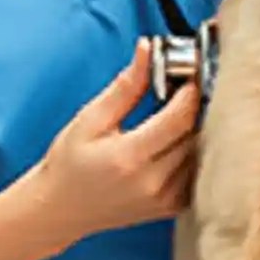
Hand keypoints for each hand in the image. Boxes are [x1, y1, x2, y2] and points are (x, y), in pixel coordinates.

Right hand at [25, 39, 200, 248]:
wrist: (59, 210)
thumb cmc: (68, 164)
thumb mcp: (91, 119)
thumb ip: (126, 86)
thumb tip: (148, 50)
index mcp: (129, 157)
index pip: (180, 118)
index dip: (190, 91)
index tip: (189, 74)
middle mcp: (152, 182)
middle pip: (195, 134)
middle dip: (194, 106)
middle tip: (185, 88)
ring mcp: (163, 199)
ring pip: (200, 153)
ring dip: (195, 129)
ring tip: (177, 114)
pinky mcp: (170, 208)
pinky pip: (197, 172)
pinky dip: (193, 153)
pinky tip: (176, 141)